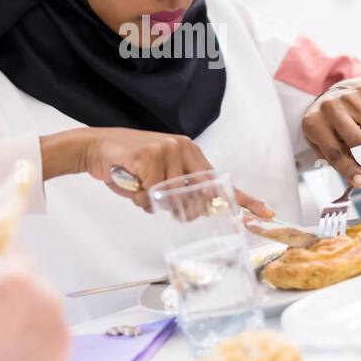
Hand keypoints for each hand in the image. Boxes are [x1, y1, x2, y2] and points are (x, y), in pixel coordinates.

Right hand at [0, 252, 69, 360]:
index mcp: (12, 280)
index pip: (10, 252)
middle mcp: (44, 297)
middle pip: (29, 278)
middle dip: (10, 289)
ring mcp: (59, 326)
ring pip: (42, 304)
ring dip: (24, 312)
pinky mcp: (65, 351)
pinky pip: (49, 332)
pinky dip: (35, 338)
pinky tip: (9, 357)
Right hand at [43, 127, 272, 216]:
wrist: (95, 146)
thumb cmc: (127, 165)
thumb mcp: (159, 175)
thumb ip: (179, 189)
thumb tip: (194, 212)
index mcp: (190, 152)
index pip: (221, 180)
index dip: (245, 199)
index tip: (265, 214)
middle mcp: (184, 148)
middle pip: (198, 197)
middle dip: (181, 211)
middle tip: (158, 202)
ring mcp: (168, 150)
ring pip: (172, 200)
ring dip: (152, 203)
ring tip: (138, 184)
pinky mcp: (151, 158)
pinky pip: (152, 196)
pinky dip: (139, 198)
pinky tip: (130, 181)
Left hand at [301, 84, 360, 187]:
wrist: (328, 99)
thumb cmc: (325, 128)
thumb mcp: (321, 144)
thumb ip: (338, 159)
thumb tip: (360, 177)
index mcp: (314, 123)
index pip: (335, 152)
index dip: (349, 170)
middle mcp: (330, 107)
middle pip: (359, 140)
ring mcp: (349, 96)